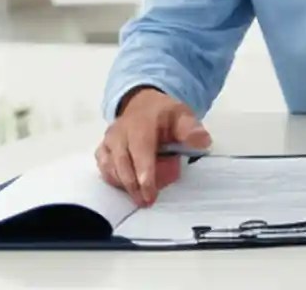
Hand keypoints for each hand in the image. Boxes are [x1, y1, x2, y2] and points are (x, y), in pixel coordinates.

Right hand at [95, 87, 210, 206]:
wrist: (143, 103)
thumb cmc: (164, 114)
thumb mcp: (182, 116)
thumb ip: (191, 129)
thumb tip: (203, 141)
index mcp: (141, 124)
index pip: (140, 150)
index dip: (144, 172)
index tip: (149, 193)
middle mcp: (120, 132)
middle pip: (122, 162)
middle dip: (133, 185)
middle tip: (147, 202)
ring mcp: (109, 140)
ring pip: (110, 167)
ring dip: (123, 184)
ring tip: (140, 196)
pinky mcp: (103, 148)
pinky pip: (103, 167)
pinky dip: (112, 179)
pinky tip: (126, 187)